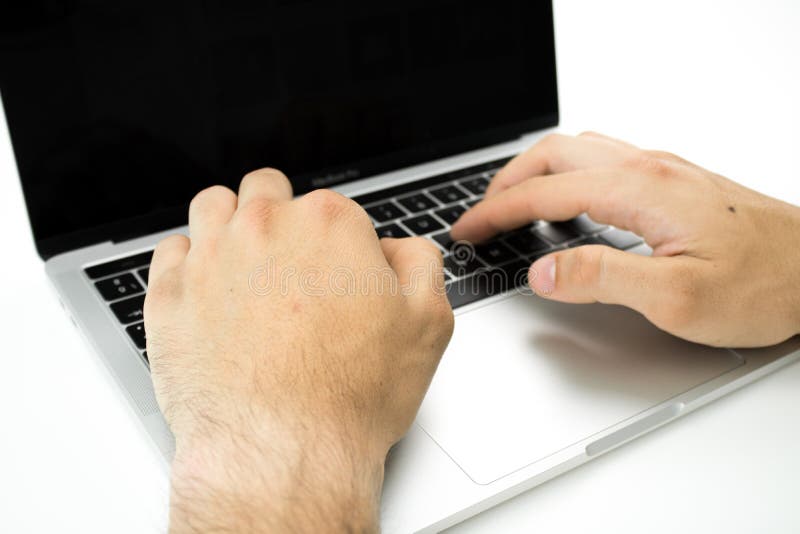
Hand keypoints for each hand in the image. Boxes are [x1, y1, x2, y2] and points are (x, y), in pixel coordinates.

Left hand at [144, 169, 452, 532]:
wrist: (282, 449)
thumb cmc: (349, 396)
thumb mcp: (427, 323)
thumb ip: (419, 264)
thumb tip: (398, 249)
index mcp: (329, 225)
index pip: (332, 208)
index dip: (338, 243)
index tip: (338, 275)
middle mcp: (267, 227)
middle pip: (268, 192)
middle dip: (281, 219)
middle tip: (291, 266)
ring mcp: (212, 256)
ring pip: (214, 206)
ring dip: (229, 225)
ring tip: (243, 266)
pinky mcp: (170, 293)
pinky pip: (171, 250)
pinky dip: (188, 263)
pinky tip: (208, 292)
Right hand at [451, 132, 799, 346]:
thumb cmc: (767, 283)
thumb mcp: (678, 298)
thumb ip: (603, 278)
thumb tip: (543, 271)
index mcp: (641, 190)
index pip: (546, 192)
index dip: (497, 212)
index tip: (468, 230)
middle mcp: (649, 168)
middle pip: (554, 153)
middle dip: (506, 182)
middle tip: (480, 215)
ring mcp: (662, 169)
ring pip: (578, 149)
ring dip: (535, 173)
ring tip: (511, 204)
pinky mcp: (673, 180)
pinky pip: (602, 159)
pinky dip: (565, 174)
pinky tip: (567, 200)